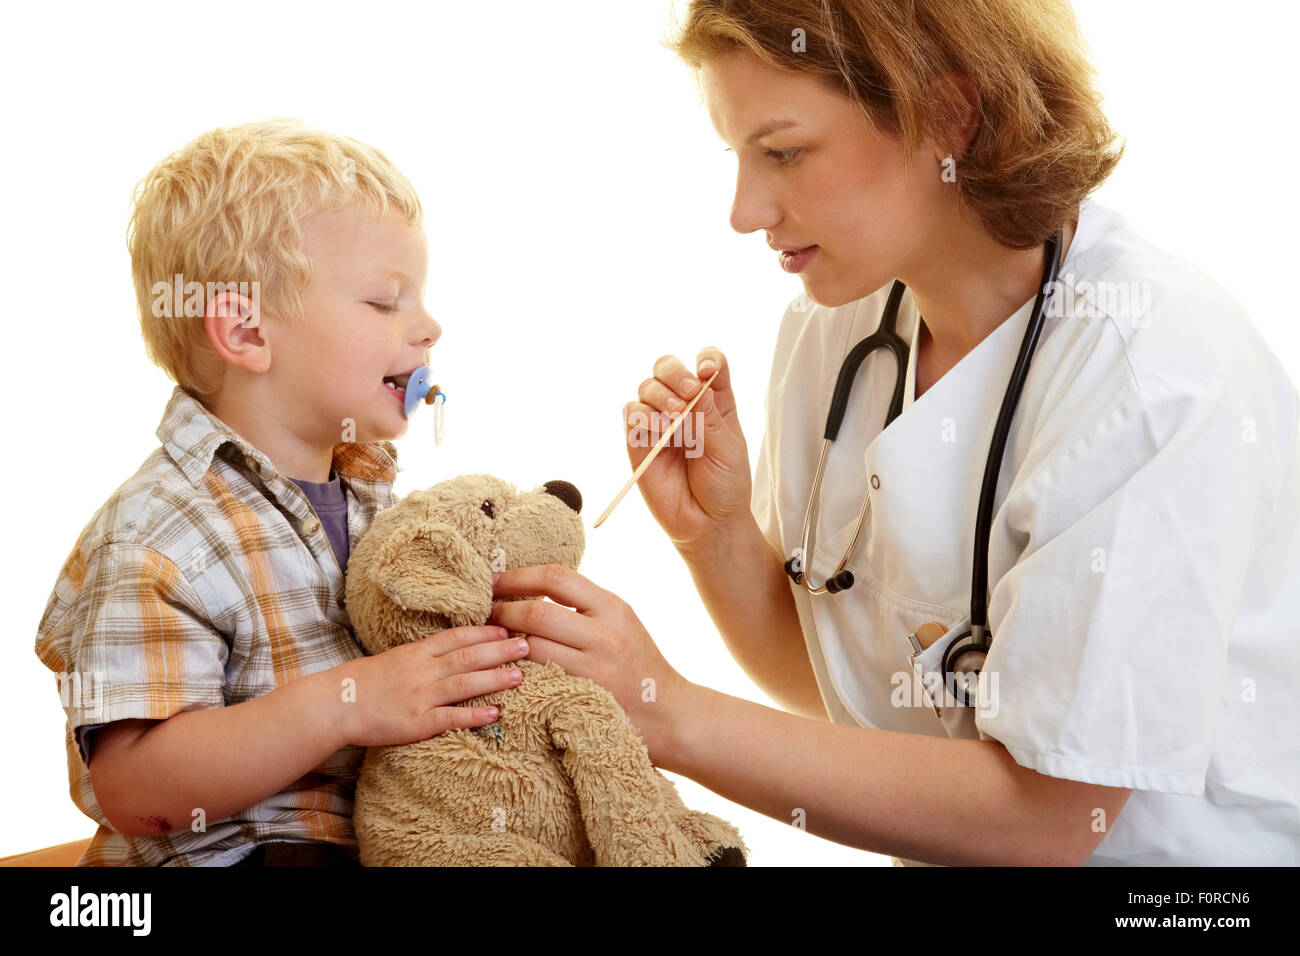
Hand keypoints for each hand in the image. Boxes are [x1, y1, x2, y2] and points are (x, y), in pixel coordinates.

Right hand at [335, 626, 529, 747]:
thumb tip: (452, 649)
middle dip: (499, 650)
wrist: (336, 704)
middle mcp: (421, 671)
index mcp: (416, 652)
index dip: (484, 632)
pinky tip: (496, 712)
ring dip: (495, 679)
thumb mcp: (395, 658)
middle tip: (528, 645)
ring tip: (520, 675)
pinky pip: (449, 718)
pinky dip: (473, 715)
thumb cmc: (365, 682)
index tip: (508, 627)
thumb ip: (423, 655)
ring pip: (464, 684)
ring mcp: (419, 696)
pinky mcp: (415, 723)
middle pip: (467, 657)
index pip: (456, 637)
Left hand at [486, 565, 691, 763]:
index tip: (494, 581)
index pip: (556, 577)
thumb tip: (533, 586)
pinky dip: (515, 671)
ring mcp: (595, 669)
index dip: (518, 576)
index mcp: (614, 607)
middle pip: (537, 613)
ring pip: (531, 648)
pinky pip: (537, 679)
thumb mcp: (622, 623)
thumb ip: (586, 605)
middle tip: (483, 614)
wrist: (671, 714)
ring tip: (488, 641)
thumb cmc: (640, 666)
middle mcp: (606, 634)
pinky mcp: (584, 697)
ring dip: (502, 644)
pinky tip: (503, 669)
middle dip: (502, 611)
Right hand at [626, 350, 751, 549]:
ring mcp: (659, 421)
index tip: (706, 369)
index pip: (708, 363)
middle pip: (669, 367)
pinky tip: (658, 429)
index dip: (706, 358)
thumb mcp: (727, 449)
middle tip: (688, 392)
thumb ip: (709, 417)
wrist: (707, 523)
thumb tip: (695, 385)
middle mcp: (684, 406)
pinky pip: (631, 413)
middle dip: (676, 372)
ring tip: (675, 418)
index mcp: (714, 402)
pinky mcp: (638, 440)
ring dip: (660, 394)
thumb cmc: (725, 486)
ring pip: (647, 386)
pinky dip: (642, 414)